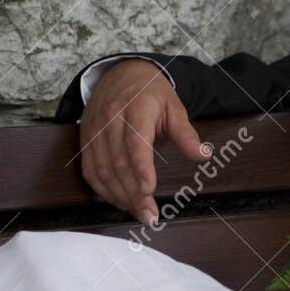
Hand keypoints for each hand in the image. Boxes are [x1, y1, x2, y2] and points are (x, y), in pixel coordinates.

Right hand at [79, 59, 208, 226]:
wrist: (120, 74)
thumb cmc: (151, 94)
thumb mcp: (174, 107)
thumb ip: (186, 133)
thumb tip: (204, 156)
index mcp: (136, 108)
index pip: (135, 141)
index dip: (140, 167)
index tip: (148, 189)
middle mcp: (110, 120)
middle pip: (118, 161)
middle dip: (134, 193)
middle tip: (150, 216)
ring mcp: (94, 131)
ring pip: (102, 170)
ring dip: (120, 196)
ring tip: (140, 213)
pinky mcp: (85, 141)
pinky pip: (90, 171)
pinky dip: (104, 190)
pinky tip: (120, 201)